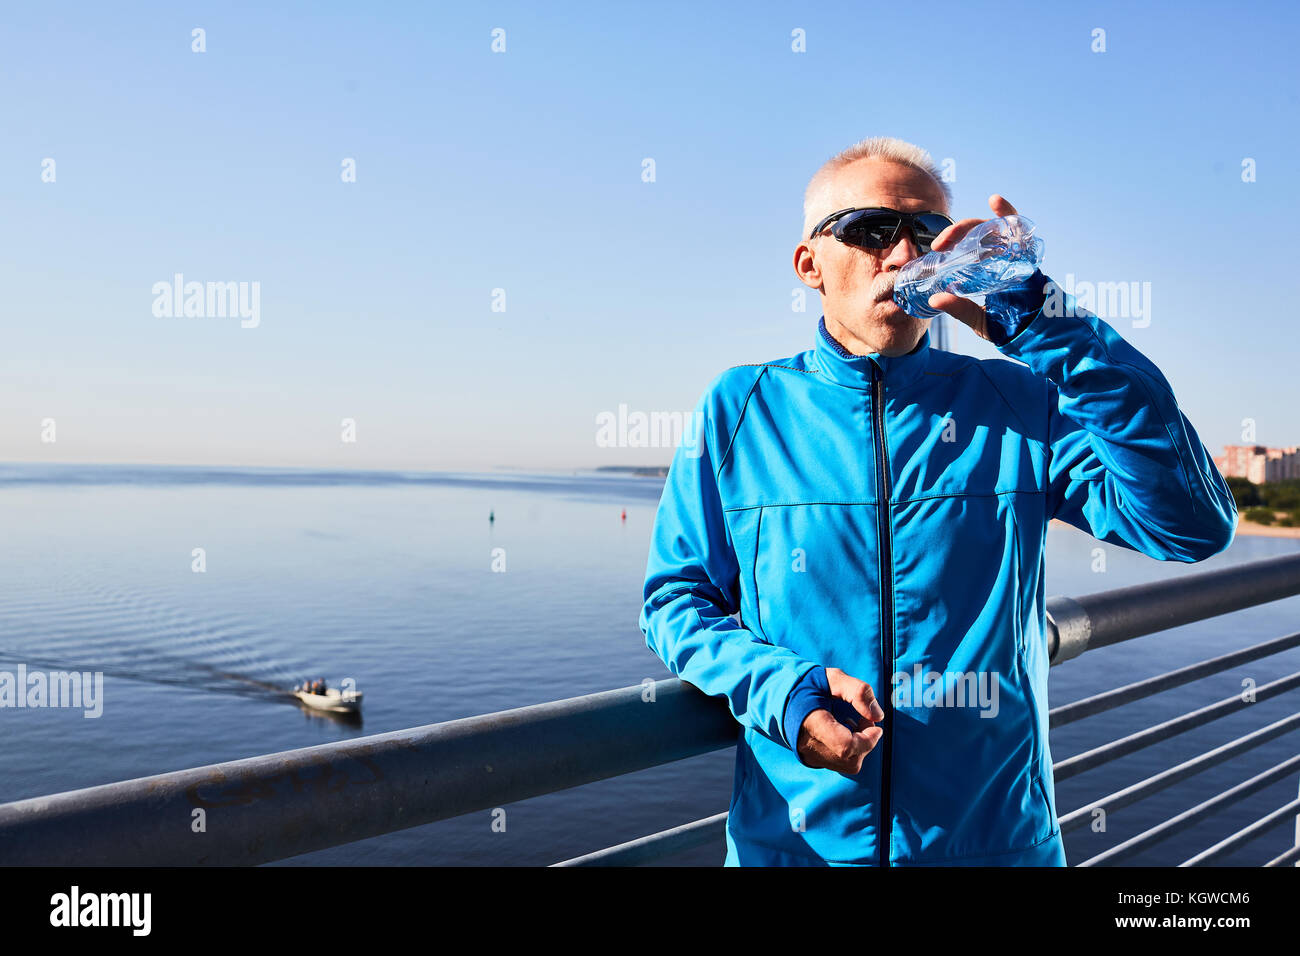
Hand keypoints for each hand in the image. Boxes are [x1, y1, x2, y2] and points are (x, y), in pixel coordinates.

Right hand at [795, 666, 884, 776]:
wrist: (781, 697)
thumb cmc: (809, 686)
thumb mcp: (833, 678)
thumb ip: (858, 691)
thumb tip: (878, 716)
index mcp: (813, 723)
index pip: (845, 746)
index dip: (867, 739)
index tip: (875, 725)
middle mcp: (809, 745)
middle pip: (850, 759)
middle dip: (866, 741)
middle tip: (864, 719)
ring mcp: (810, 756)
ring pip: (848, 764)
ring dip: (860, 746)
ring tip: (852, 723)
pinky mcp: (812, 760)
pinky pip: (840, 763)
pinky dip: (850, 751)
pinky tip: (843, 731)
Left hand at [925, 193, 1019, 342]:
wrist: (1036, 332)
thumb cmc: (1008, 325)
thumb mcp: (978, 319)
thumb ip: (959, 308)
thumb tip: (935, 299)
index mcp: (983, 270)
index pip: (965, 248)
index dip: (950, 244)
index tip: (935, 248)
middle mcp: (997, 258)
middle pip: (976, 235)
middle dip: (957, 233)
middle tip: (940, 244)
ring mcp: (1012, 254)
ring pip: (994, 228)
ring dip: (977, 223)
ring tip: (960, 228)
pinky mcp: (1027, 254)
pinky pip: (1019, 229)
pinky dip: (1008, 213)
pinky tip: (995, 201)